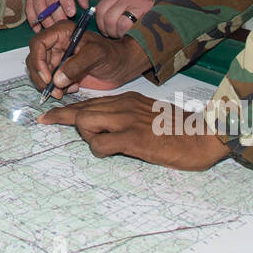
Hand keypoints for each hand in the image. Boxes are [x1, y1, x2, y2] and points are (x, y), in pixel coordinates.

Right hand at [25, 0, 90, 29]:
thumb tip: (85, 5)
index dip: (66, 2)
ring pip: (39, 8)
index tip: (71, 13)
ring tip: (54, 28)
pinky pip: (29, 10)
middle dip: (57, 16)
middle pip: (50, 2)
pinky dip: (33, 21)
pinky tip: (39, 28)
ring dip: (47, 20)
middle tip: (64, 24)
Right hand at [26, 20, 147, 96]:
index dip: (38, 61)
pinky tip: (73, 88)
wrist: (122, 66)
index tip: (48, 78)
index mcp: (61, 32)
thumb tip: (57, 80)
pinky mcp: (61, 71)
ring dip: (49, 86)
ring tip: (65, 91)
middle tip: (54, 92)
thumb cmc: (112, 54)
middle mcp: (56, 44)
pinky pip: (50, 81)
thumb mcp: (96, 55)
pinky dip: (57, 88)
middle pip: (35, 60)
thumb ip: (76, 65)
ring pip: (41, 72)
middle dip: (42, 77)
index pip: (38, 43)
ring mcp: (57, 58)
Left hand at [39, 92, 229, 169]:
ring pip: (85, 122)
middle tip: (47, 122)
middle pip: (82, 110)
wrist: (205, 135)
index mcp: (129, 100)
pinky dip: (99, 150)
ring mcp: (127, 120)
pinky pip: (100, 144)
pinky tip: (113, 152)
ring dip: (87, 137)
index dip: (68, 111)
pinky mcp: (132, 137)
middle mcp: (125, 105)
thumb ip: (130, 119)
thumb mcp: (152, 117)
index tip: (48, 116)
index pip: (91, 102)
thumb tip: (111, 131)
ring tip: (104, 145)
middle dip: (63, 119)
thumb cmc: (182, 132)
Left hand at [95, 0, 153, 38]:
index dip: (100, 21)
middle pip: (104, 14)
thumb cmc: (146, 5)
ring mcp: (131, 0)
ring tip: (121, 34)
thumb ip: (116, 6)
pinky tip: (127, 33)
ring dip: (114, 32)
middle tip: (112, 34)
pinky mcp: (140, 9)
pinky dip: (122, 32)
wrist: (168, 1)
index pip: (100, 6)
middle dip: (106, 29)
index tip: (104, 29)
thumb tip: (101, 20)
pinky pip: (123, 24)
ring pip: (111, 20)